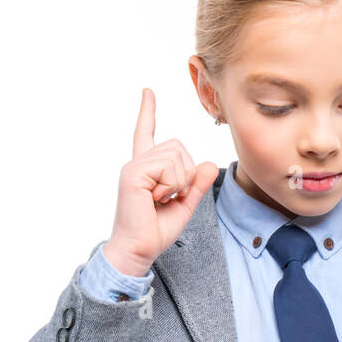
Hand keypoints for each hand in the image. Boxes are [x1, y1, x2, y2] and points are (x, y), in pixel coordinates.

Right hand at [103, 88, 219, 276]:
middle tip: (171, 197)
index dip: (148, 112)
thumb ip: (196, 185)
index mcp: (146, 168)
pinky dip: (171, 186)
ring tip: (162, 199)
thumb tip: (208, 164)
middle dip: (185, 174)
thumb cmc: (155, 231)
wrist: (138, 250)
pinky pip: (168, 168)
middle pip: (178, 147)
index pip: (147, 133)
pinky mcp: (133, 174)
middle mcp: (138, 163)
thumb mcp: (185, 206)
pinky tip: (156, 199)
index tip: (148, 92)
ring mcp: (134, 167)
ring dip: (179, 182)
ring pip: (176, 156)